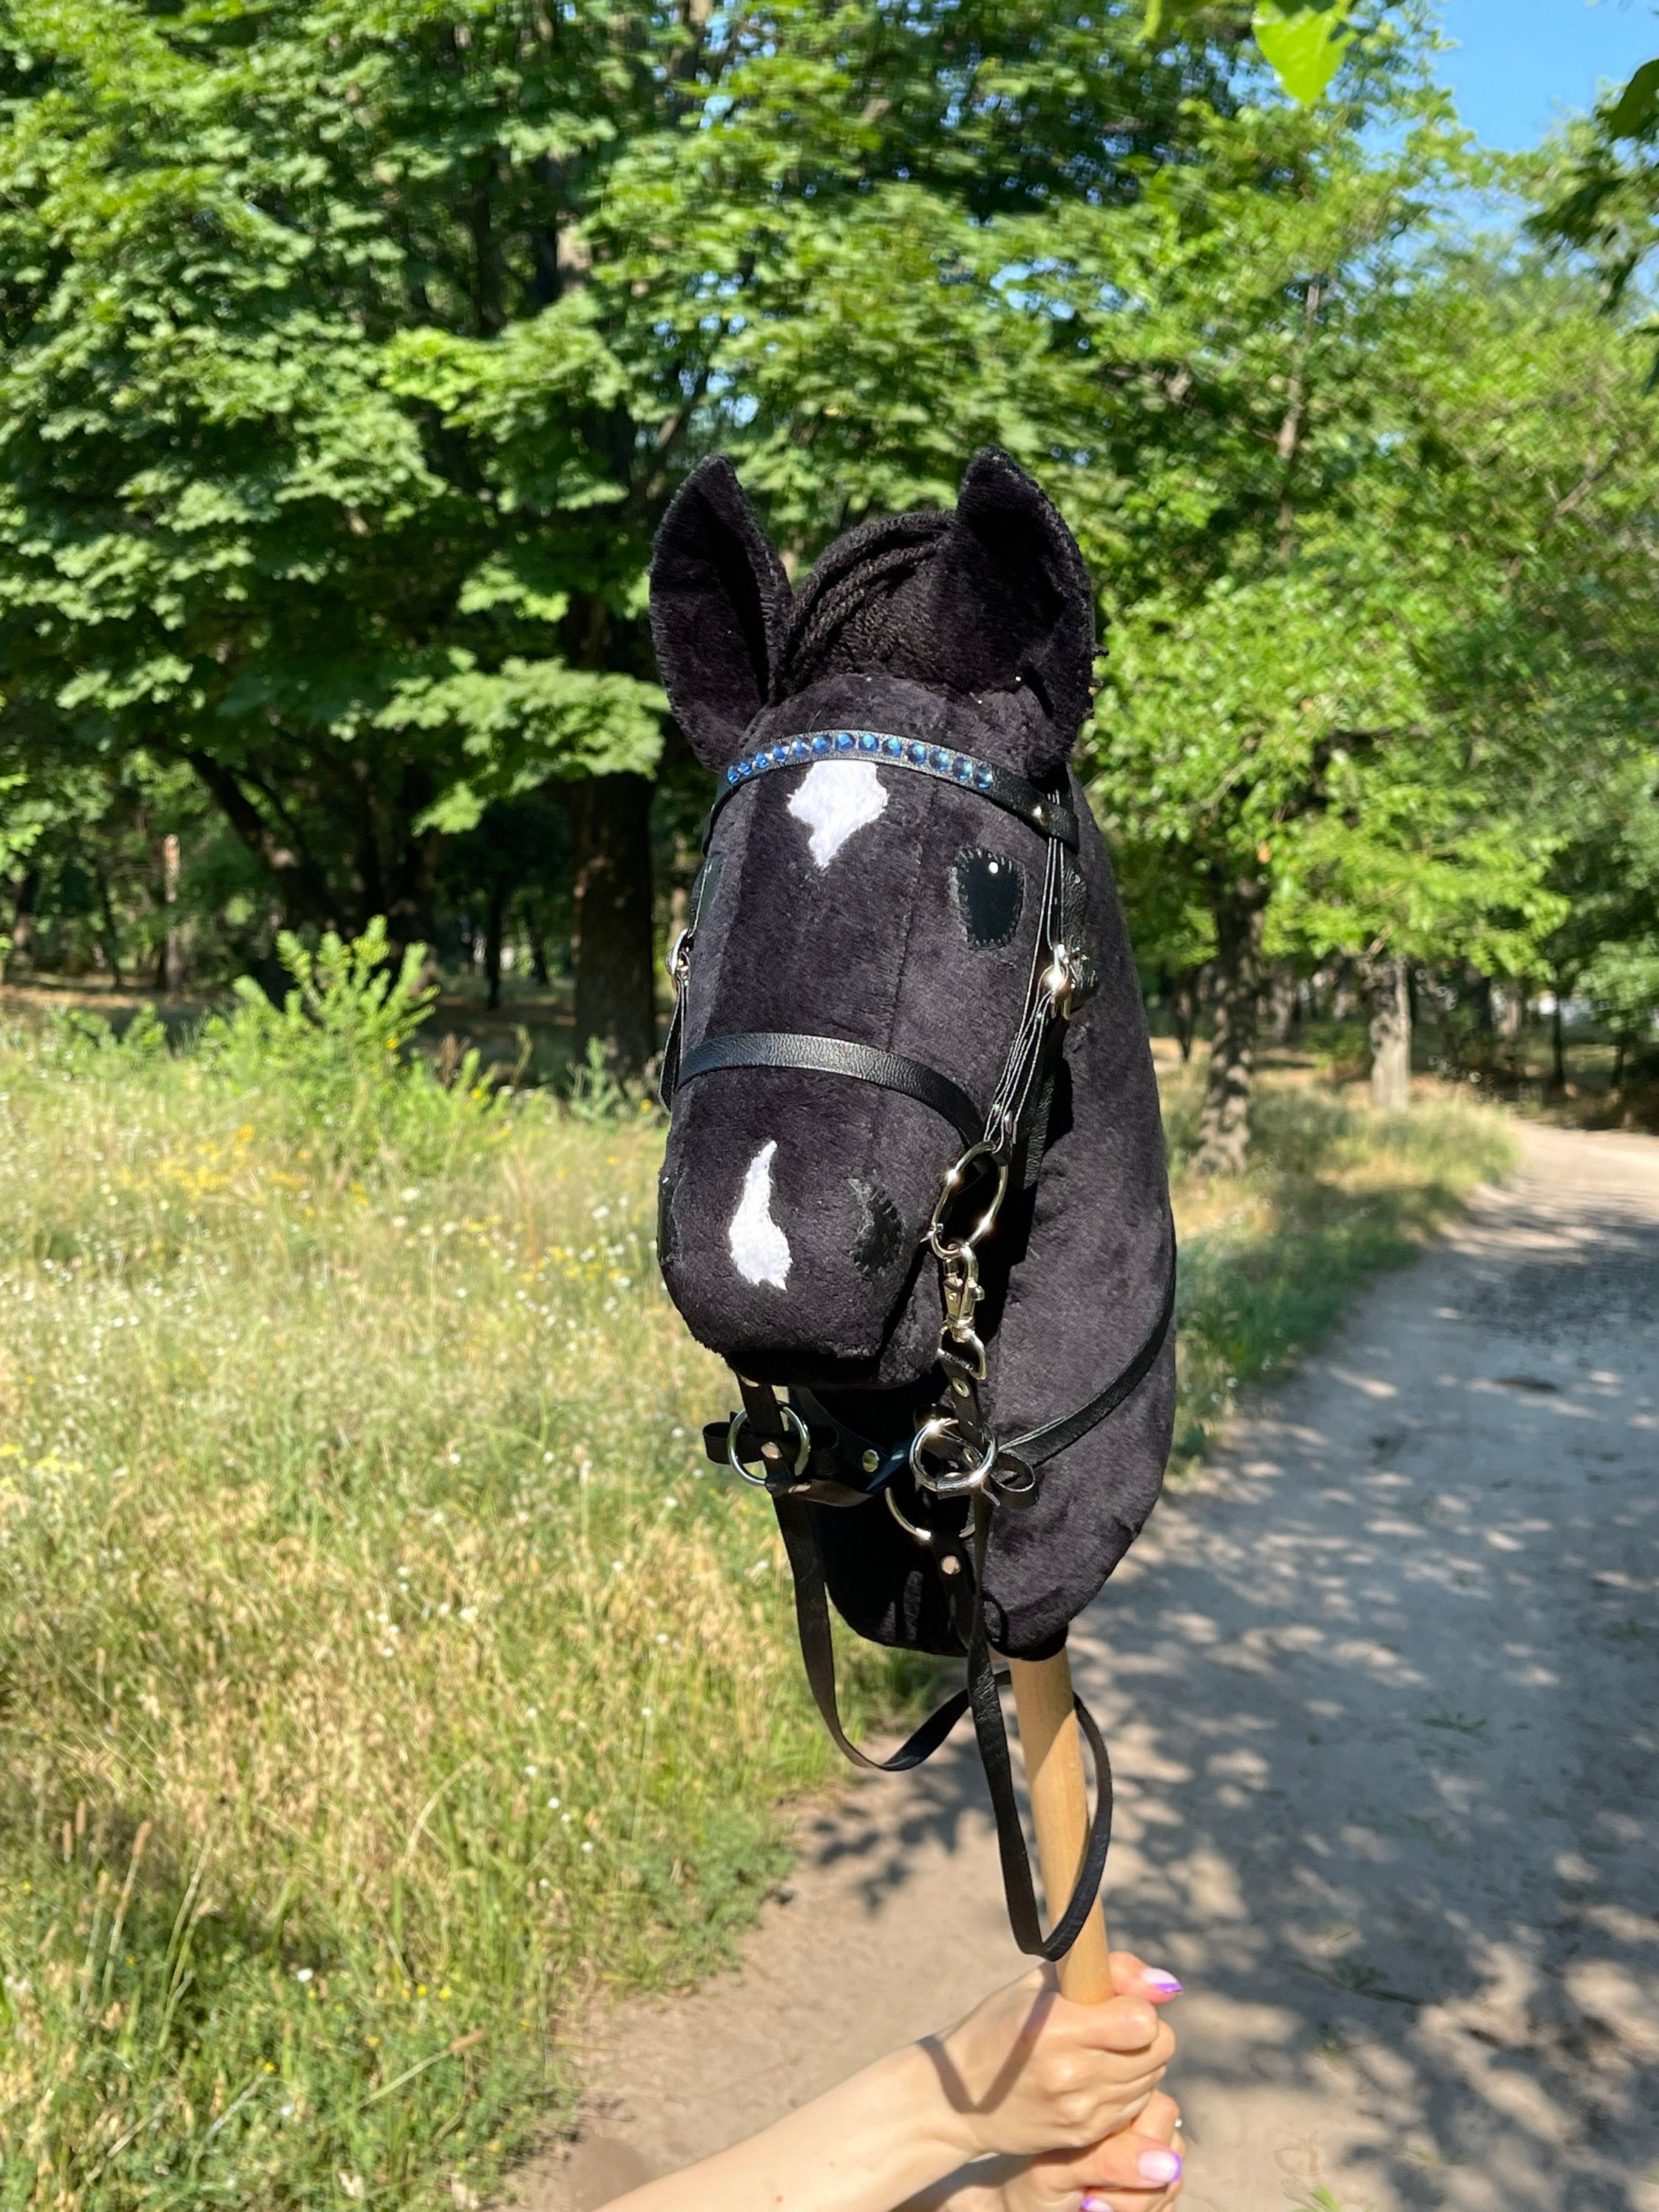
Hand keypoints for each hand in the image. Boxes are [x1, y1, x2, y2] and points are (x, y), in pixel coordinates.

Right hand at [924, 1954, 1179, 2160]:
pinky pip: (1134, 2106)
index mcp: (1056, 2029)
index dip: (1138, 2005)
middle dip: (1146, 2031)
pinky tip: (1096, 2077)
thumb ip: (1106, 1972)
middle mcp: (1072, 2074)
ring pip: (1151, 2079)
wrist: (958, 2100)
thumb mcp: (1037, 1984)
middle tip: (1115, 2024)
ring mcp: (1080, 2111)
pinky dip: (1127, 2089)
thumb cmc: (998, 2027)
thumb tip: (1168, 1986)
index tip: (1117, 2000)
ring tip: (1102, 2050)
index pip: (1142, 2020)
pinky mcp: (1084, 2135)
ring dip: (1138, 2061)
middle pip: (1156, 2050)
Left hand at [1000, 2092, 1183, 2211]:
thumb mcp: (1061, 2170)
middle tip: (1090, 2193)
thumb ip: (1108, 2161)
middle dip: (1134, 2185)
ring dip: (1131, 2205)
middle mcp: (1142, 2129)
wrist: (1027, 2208)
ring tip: (1090, 2202)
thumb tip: (1168, 2164)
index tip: (1093, 2169)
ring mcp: (1153, 2164)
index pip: (1162, 2111)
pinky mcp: (1157, 2196)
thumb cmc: (1036, 2182)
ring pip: (1172, 2186)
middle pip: (1173, 2151)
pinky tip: (1104, 2211)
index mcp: (1118, 2104)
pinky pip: (1168, 2209)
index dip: (1138, 2147)